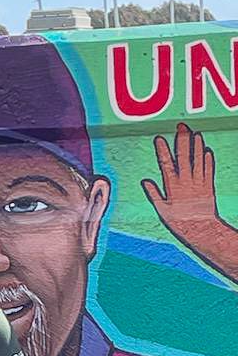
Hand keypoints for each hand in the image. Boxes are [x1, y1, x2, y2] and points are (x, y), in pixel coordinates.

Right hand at [142, 122, 237, 279]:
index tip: (159, 138)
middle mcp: (186, 181)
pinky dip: (208, 159)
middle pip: (184, 156)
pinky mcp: (209, 185)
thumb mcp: (162, 210)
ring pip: (198, 159)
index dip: (162, 150)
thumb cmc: (179, 222)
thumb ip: (154, 194)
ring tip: (195, 133)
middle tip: (181, 126)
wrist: (200, 229)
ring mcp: (199, 182)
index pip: (166, 163)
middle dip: (182, 140)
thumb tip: (146, 181)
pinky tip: (207, 150)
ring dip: (196, 145)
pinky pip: (209, 169)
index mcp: (172, 186)